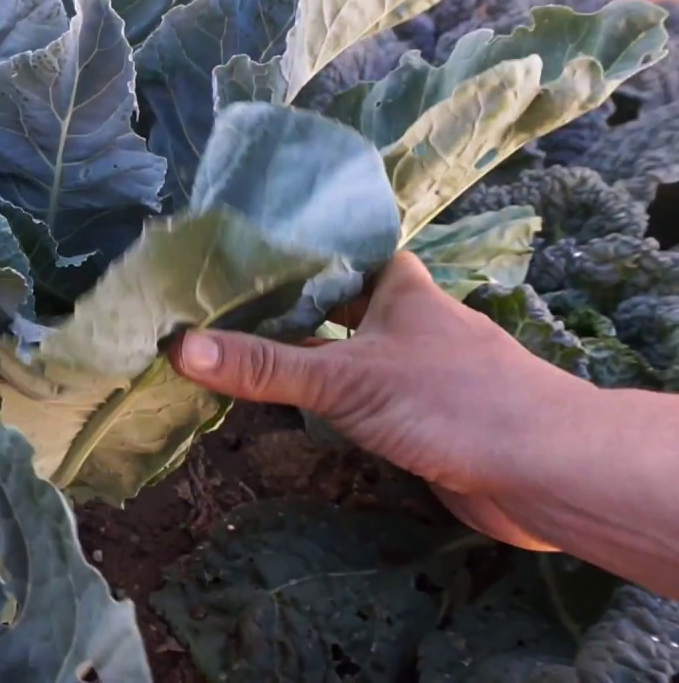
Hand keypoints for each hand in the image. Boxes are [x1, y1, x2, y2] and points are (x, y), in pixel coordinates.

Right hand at [169, 252, 598, 551]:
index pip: (347, 253)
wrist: (544, 472)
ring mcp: (426, 374)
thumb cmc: (448, 400)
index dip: (302, 252)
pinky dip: (338, 403)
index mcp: (402, 290)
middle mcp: (415, 324)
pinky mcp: (433, 421)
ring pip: (358, 356)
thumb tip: (180, 346)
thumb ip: (265, 367)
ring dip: (314, 360)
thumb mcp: (344, 377)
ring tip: (247, 357)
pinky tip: (304, 413)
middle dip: (297, 311)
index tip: (244, 258)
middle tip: (231, 313)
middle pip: (347, 306)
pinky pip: (372, 401)